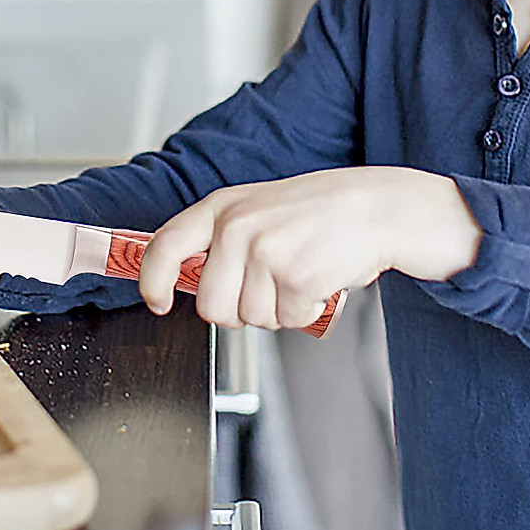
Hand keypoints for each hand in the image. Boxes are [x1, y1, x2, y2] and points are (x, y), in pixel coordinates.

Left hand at [137, 167, 482, 330]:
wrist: (376, 207)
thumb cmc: (318, 212)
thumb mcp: (258, 209)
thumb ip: (222, 239)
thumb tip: (187, 281)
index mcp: (222, 207)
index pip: (164, 245)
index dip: (153, 281)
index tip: (158, 300)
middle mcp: (237, 226)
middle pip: (211, 306)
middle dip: (238, 311)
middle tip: (268, 287)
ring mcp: (266, 251)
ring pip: (251, 319)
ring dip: (277, 309)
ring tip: (298, 274)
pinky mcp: (295, 276)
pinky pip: (287, 321)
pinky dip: (304, 312)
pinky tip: (317, 281)